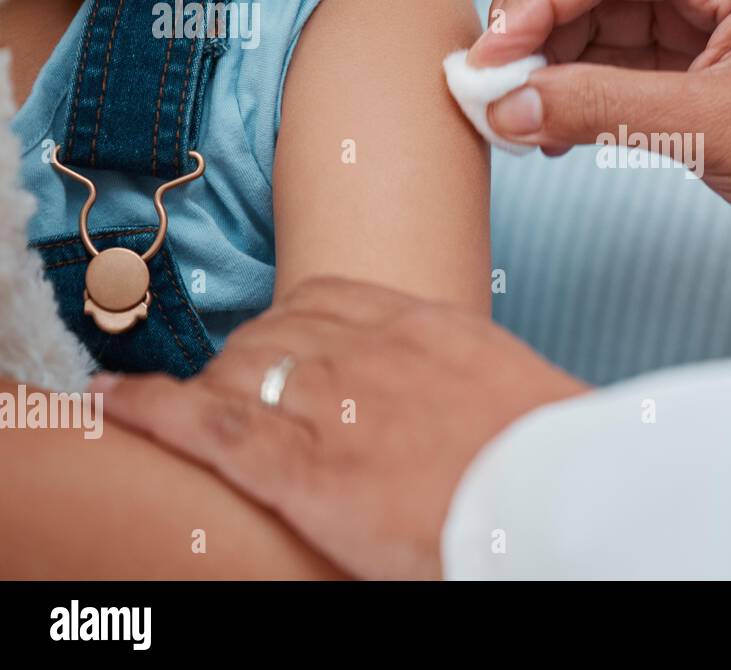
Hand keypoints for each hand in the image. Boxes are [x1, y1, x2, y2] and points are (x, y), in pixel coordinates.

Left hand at [93, 278, 588, 579]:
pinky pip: (207, 422)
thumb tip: (463, 404)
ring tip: (195, 415)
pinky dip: (150, 408)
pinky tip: (113, 401)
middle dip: (249, 363)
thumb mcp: (517, 390)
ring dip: (214, 391)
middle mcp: (368, 347)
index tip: (284, 347)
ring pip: (238, 371)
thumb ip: (469, 378)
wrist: (556, 495)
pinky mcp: (303, 463)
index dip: (291, 324)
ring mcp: (332, 400)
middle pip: (273, 332)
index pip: (328, 298)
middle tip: (246, 399)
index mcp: (424, 326)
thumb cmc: (551, 453)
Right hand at [470, 0, 730, 268]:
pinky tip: (550, 123)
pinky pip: (620, 55)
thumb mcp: (716, 128)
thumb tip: (505, 110)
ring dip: (551, 56)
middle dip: (535, 18)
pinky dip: (580, 84)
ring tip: (513, 113)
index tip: (488, 56)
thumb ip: (602, 110)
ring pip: (601, 12)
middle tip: (487, 79)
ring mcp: (711, 14)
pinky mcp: (704, 59)